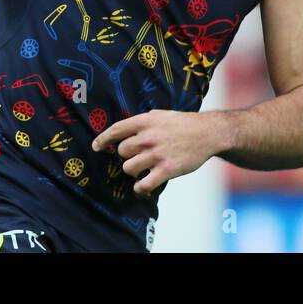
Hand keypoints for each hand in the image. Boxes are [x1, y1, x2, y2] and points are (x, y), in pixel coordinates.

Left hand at [91, 109, 226, 197]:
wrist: (207, 133)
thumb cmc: (183, 124)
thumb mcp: (160, 115)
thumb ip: (142, 122)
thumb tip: (124, 130)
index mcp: (145, 121)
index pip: (116, 130)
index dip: (103, 139)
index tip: (96, 146)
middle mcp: (148, 137)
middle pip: (122, 151)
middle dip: (127, 156)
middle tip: (138, 157)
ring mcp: (157, 154)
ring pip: (129, 168)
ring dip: (133, 171)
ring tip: (143, 170)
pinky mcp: (166, 170)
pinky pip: (143, 184)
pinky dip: (140, 188)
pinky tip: (143, 187)